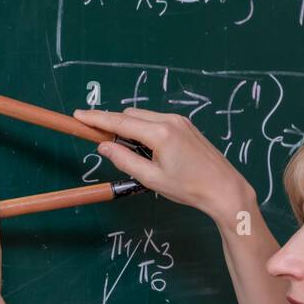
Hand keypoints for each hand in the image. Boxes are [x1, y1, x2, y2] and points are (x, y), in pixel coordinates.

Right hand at [73, 107, 254, 224]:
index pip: (120, 121)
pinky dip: (145, 130)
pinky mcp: (185, 125)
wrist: (223, 188)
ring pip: (143, 116)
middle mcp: (170, 121)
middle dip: (113, 124)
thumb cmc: (190, 188)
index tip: (79, 115)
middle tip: (102, 142)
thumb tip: (104, 147)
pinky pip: (157, 121)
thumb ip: (124, 160)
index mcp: (160, 133)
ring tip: (131, 154)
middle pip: (130, 114)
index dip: (97, 118)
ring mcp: (179, 121)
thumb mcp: (152, 179)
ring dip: (130, 128)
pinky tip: (148, 150)